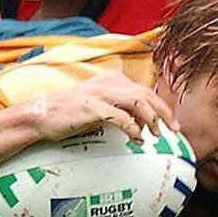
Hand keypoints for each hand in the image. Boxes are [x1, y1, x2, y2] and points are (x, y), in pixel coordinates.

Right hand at [26, 71, 178, 142]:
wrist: (42, 116)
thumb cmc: (72, 113)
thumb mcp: (100, 105)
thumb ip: (121, 108)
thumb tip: (143, 122)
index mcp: (112, 79)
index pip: (144, 90)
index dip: (161, 106)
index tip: (170, 122)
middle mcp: (108, 82)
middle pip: (146, 94)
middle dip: (164, 113)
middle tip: (174, 130)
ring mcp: (100, 93)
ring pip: (138, 102)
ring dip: (151, 119)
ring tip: (156, 135)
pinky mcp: (92, 107)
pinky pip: (120, 116)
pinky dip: (133, 127)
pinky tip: (136, 138)